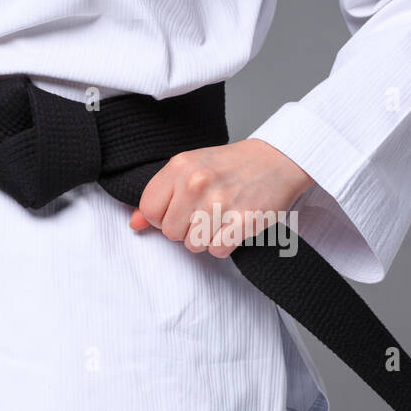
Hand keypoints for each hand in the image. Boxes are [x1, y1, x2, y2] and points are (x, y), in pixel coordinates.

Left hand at [131, 139, 313, 257]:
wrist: (276, 159)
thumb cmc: (231, 166)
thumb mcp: (190, 169)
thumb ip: (161, 195)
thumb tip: (134, 224)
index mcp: (180, 166)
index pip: (149, 210)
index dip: (163, 216)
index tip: (180, 210)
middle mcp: (197, 182)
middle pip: (170, 232)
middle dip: (186, 229)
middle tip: (205, 213)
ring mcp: (220, 202)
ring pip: (193, 246)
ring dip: (206, 239)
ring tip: (220, 219)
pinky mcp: (243, 221)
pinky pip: (217, 251)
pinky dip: (225, 244)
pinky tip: (233, 225)